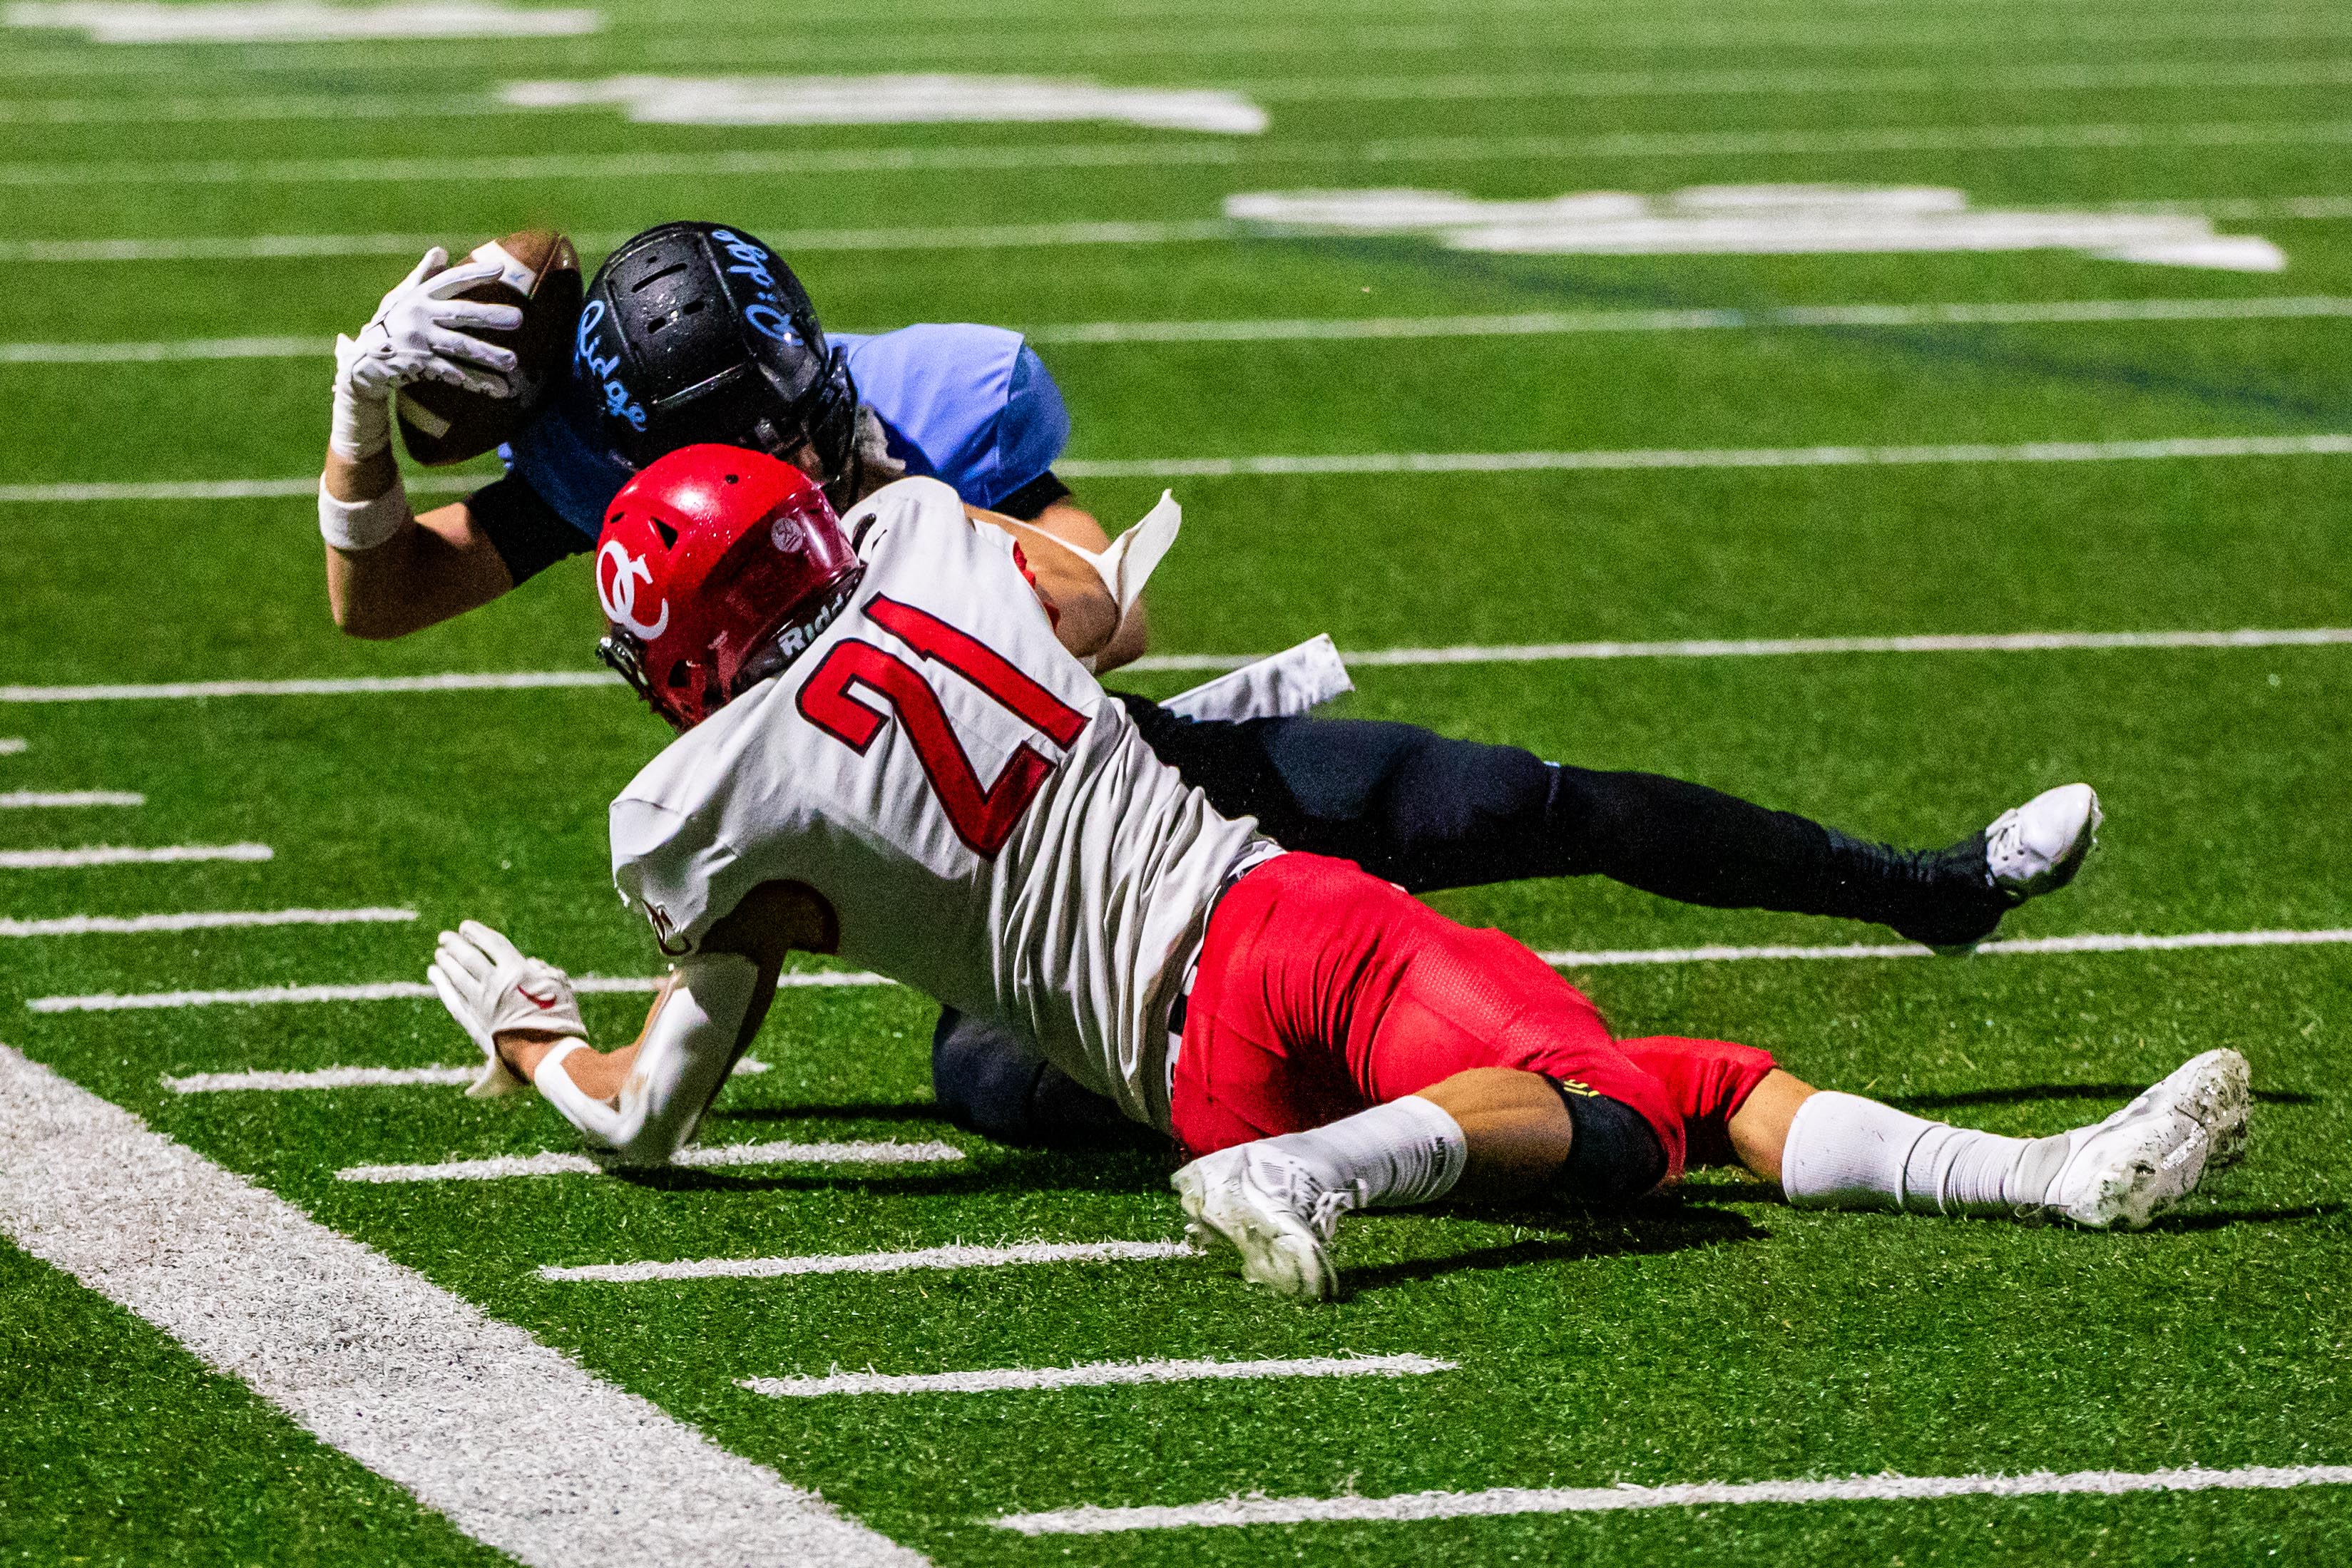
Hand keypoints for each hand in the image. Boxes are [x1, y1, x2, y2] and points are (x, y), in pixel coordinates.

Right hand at [338, 247, 523, 402]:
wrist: (362, 361)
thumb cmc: (388, 324)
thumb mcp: (400, 297)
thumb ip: (423, 275)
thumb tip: (441, 251)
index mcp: (419, 297)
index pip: (450, 281)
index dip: (475, 274)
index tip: (501, 269)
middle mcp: (419, 316)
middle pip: (460, 313)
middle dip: (490, 316)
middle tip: (519, 319)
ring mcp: (420, 341)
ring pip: (459, 347)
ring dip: (488, 354)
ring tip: (512, 362)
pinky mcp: (420, 366)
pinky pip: (453, 374)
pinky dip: (477, 382)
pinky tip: (500, 389)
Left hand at [427, 919, 587, 1098]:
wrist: (546, 1055)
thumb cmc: (560, 1020)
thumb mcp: (560, 987)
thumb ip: (545, 971)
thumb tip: (531, 964)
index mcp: (518, 971)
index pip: (492, 945)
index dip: (478, 933)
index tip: (466, 926)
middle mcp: (494, 984)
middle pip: (469, 958)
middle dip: (456, 945)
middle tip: (445, 937)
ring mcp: (481, 1004)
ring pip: (457, 977)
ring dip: (446, 962)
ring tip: (439, 954)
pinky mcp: (474, 1022)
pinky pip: (452, 998)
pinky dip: (442, 985)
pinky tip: (435, 975)